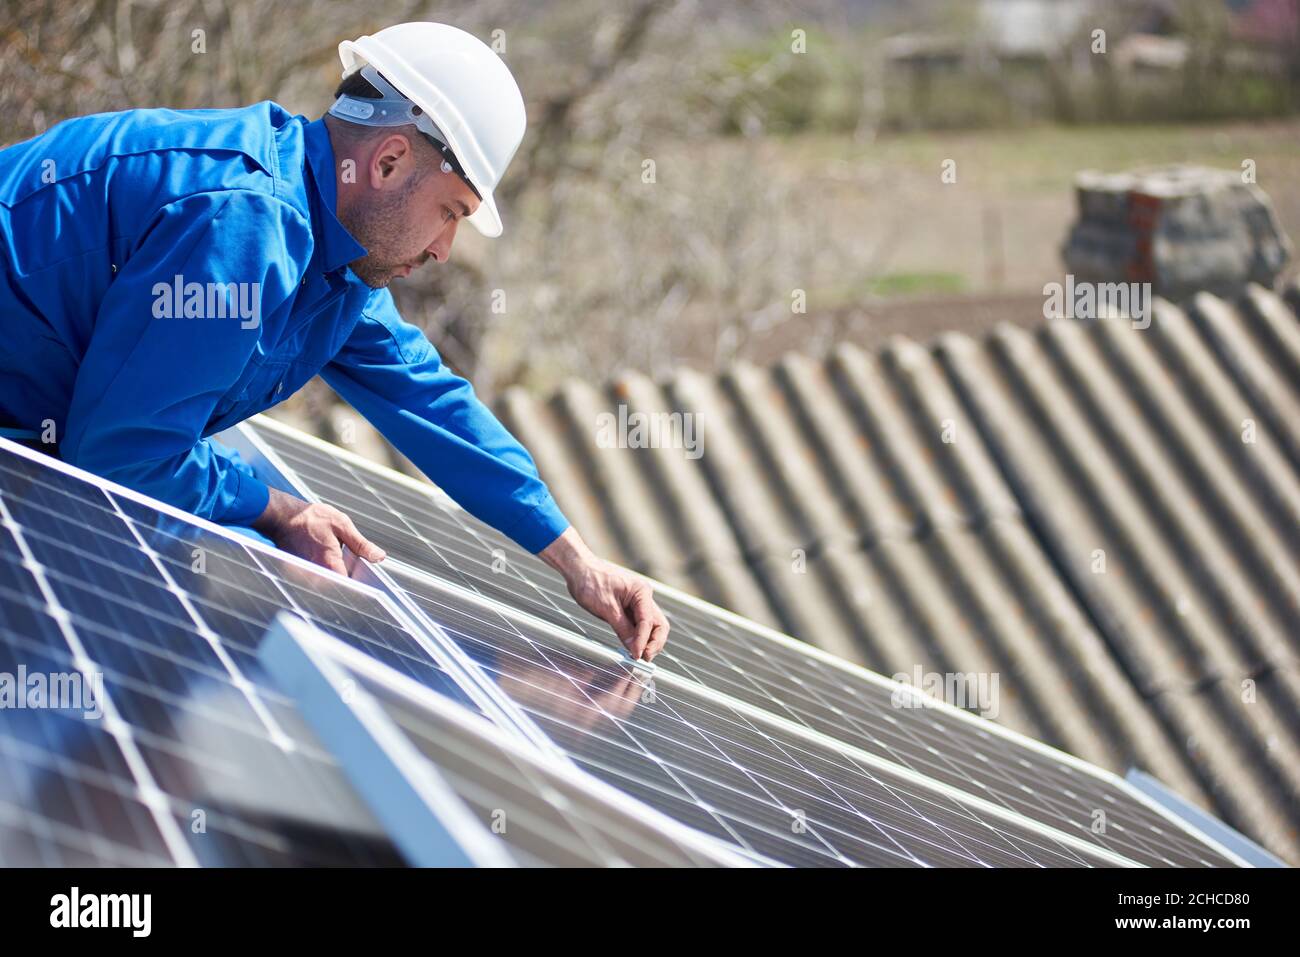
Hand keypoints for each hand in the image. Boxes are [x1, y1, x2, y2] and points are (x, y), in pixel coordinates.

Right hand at [253, 488, 385, 575]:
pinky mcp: (298, 573)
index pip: (349, 586)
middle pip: (338, 586)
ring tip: (338, 559)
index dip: (360, 584)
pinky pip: (317, 578)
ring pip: (327, 583)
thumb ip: (361, 544)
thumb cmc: (311, 518)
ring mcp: (306, 575)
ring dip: (336, 576)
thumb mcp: (341, 525)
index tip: (369, 581)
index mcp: (330, 563)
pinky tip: (325, 557)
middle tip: (354, 567)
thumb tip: (380, 557)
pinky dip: (324, 572)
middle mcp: (316, 573)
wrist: (281, 516)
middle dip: (348, 580)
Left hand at [539, 528, 668, 660]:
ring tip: (639, 656)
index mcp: (641, 592)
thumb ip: (622, 628)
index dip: (643, 640)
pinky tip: (632, 646)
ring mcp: (638, 601)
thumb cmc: (591, 582)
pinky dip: (638, 636)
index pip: (648, 621)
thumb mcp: (606, 608)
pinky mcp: (630, 606)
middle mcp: (644, 596)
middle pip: (659, 624)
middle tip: (644, 659)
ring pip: (652, 625)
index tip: (636, 655)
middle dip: (654, 643)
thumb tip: (634, 649)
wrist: (578, 568)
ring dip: (648, 641)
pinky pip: (639, 624)